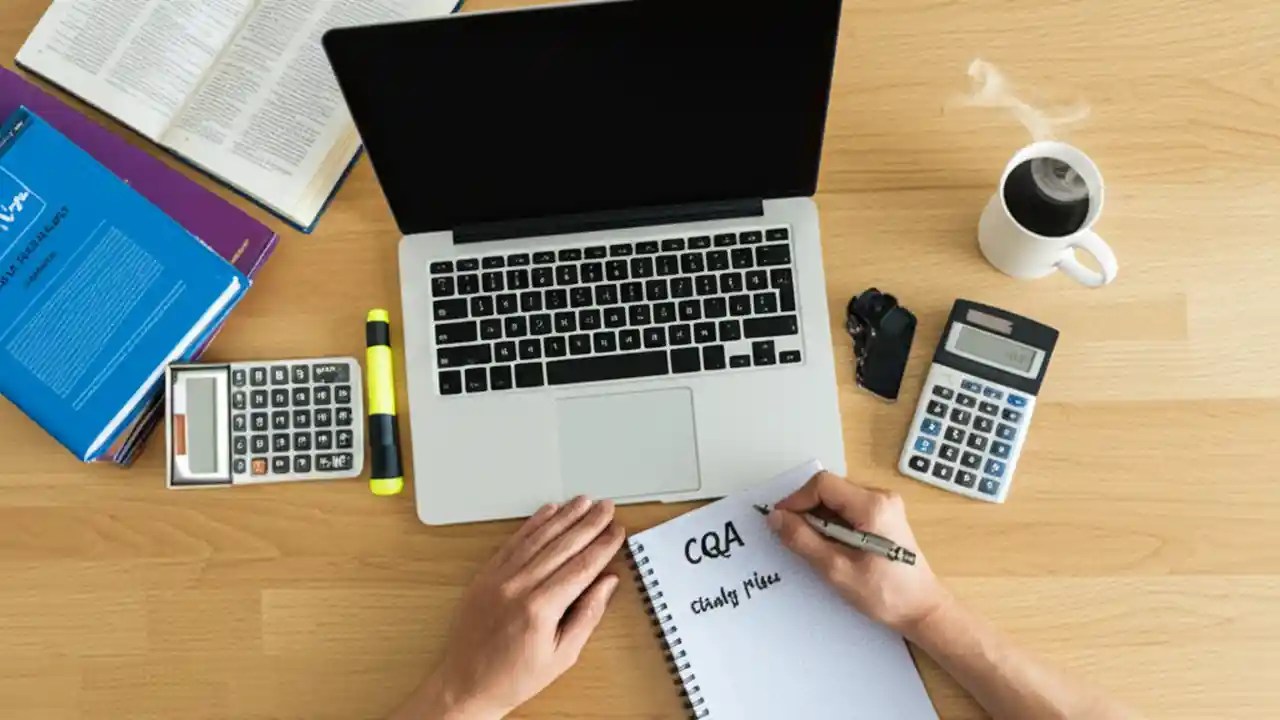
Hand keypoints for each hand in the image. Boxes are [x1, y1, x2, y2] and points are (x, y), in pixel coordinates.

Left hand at [395, 498, 626, 719]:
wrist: (466, 685)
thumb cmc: (513, 677)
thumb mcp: (562, 656)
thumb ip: (587, 615)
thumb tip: (607, 583)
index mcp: (539, 609)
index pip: (581, 567)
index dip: (602, 546)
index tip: (617, 532)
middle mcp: (518, 587)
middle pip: (562, 546)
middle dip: (588, 524)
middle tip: (606, 507)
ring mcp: (498, 578)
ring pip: (538, 537)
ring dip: (564, 517)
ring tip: (583, 502)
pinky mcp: (485, 575)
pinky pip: (513, 542)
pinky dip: (532, 524)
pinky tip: (548, 511)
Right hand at [765, 471, 947, 635]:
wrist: (923, 609)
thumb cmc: (886, 594)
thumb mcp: (837, 569)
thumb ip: (803, 540)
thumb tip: (775, 518)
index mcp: (873, 505)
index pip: (823, 485)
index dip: (796, 500)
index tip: (781, 523)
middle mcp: (881, 497)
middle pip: (830, 489)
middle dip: (806, 511)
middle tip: (794, 538)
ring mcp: (885, 505)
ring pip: (836, 500)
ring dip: (819, 519)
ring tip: (814, 548)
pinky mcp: (884, 516)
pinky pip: (848, 510)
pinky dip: (832, 524)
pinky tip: (831, 547)